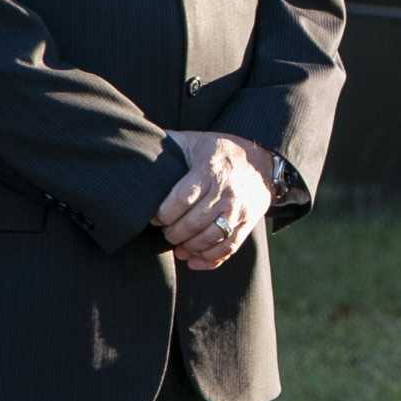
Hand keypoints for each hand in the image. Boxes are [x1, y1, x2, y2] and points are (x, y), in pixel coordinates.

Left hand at [153, 130, 272, 270]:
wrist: (263, 161)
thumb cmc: (220, 152)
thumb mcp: (195, 142)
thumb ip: (169, 144)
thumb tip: (137, 143)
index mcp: (209, 171)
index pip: (181, 200)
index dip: (162, 214)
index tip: (155, 216)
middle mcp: (226, 192)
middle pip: (192, 224)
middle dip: (172, 232)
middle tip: (165, 230)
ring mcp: (239, 210)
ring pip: (208, 239)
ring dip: (188, 247)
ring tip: (178, 243)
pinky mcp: (248, 223)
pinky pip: (227, 248)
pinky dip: (208, 259)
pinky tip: (193, 258)